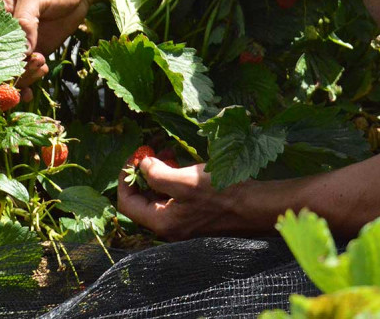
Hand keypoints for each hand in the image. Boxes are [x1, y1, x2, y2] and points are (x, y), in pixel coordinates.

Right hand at [0, 0, 91, 84]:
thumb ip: (25, 20)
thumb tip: (22, 52)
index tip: (7, 63)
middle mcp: (1, 33)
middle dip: (11, 70)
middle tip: (34, 61)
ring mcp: (18, 45)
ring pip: (11, 71)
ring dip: (24, 76)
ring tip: (41, 64)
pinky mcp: (33, 52)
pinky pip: (25, 73)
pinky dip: (29, 82)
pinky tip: (38, 78)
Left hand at [117, 157, 266, 239]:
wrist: (254, 206)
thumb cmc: (221, 193)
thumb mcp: (185, 180)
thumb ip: (157, 174)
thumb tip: (142, 166)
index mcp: (162, 222)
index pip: (127, 204)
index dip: (125, 179)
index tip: (134, 157)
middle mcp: (169, 227)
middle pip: (142, 200)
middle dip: (142, 173)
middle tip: (150, 152)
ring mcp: (182, 222)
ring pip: (158, 197)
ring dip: (158, 174)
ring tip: (167, 152)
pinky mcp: (194, 215)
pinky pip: (173, 198)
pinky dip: (172, 179)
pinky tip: (181, 163)